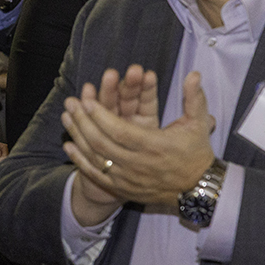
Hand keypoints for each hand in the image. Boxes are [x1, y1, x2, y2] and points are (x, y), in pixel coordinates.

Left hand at [61, 68, 214, 216]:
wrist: (198, 190)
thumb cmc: (196, 153)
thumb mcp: (198, 124)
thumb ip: (194, 98)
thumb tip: (194, 73)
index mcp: (155, 146)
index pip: (121, 131)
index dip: (101, 116)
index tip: (87, 101)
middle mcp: (139, 164)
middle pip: (103, 142)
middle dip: (83, 121)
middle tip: (71, 103)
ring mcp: (129, 178)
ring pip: (96, 157)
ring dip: (78, 136)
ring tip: (65, 117)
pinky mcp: (123, 189)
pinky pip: (97, 175)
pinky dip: (80, 160)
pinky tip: (68, 145)